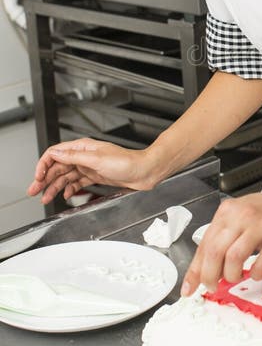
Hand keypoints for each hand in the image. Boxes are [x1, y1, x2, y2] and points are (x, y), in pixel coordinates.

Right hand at [27, 138, 158, 204]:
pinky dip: (68, 189)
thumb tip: (56, 153)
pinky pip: (76, 183)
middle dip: (44, 179)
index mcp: (83, 147)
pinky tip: (65, 195)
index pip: (55, 153)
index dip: (44, 165)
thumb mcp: (97, 159)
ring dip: (54, 187)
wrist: (144, 172)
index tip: (37, 177)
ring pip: (65, 177)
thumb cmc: (127, 162)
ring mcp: (89, 166)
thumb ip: (74, 157)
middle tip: (34, 191)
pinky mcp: (95, 176)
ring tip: (45, 198)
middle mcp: (84, 156)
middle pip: (58, 167)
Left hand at [182, 183, 261, 295]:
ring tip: (236, 277)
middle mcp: (242, 215)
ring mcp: (261, 225)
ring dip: (231, 275)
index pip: (204, 244)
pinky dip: (256, 274)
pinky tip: (257, 272)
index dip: (194, 270)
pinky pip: (261, 263)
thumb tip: (205, 267)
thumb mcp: (241, 216)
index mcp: (228, 211)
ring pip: (233, 258)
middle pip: (214, 252)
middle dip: (209, 276)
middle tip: (213, 286)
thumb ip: (224, 237)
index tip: (189, 288)